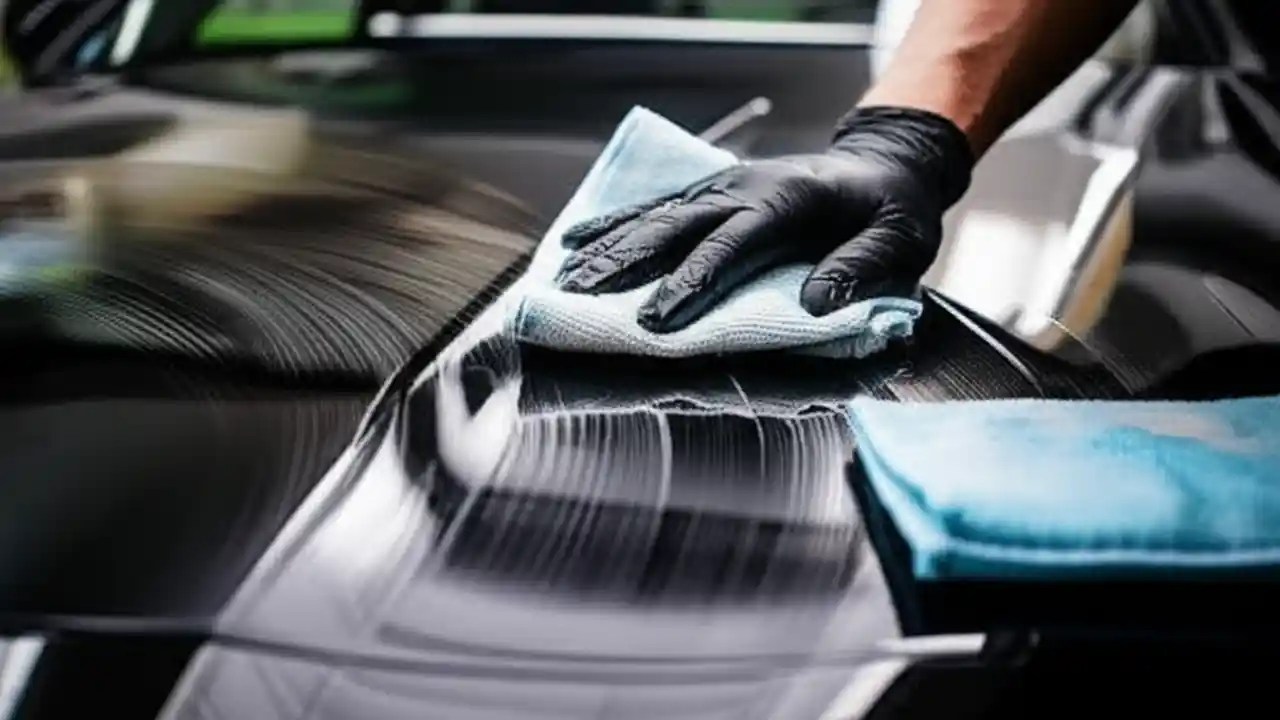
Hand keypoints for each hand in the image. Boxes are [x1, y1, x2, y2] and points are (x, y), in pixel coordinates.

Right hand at [556, 107, 973, 332]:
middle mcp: (745, 189)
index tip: (652, 320)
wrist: (886, 163)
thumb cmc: (892, 210)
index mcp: (789, 202)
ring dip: (606, 247)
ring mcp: (723, 187)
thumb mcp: (900, 240)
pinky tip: (574, 240)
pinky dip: (612, 224)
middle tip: (579, 296)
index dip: (688, 284)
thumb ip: (861, 268)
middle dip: (623, 264)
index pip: (729, 246)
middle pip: (674, 227)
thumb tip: (815, 303)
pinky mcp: (711, 193)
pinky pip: (654, 208)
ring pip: (654, 217)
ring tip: (563, 277)